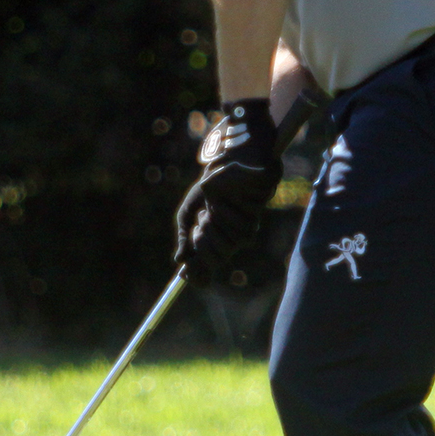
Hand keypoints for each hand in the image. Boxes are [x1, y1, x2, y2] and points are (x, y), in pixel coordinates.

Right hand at [175, 99, 281, 286]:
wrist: (231, 156)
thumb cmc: (214, 182)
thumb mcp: (190, 208)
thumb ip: (185, 235)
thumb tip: (179, 261)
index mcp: (216, 236)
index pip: (209, 264)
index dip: (199, 274)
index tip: (188, 279)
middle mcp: (232, 236)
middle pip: (217, 258)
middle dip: (205, 242)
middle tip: (201, 222)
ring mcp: (245, 226)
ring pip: (228, 243)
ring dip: (216, 223)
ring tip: (215, 203)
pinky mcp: (255, 213)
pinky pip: (237, 224)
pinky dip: (226, 211)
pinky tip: (226, 198)